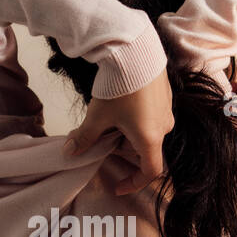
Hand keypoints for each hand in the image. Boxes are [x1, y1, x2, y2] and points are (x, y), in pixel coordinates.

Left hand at [63, 71, 173, 195]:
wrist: (135, 50)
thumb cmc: (120, 87)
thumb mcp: (98, 116)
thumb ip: (85, 137)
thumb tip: (69, 152)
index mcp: (150, 138)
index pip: (149, 172)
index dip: (134, 183)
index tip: (118, 186)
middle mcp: (164, 127)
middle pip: (145, 149)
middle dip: (123, 149)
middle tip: (103, 140)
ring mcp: (167, 110)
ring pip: (148, 131)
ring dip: (129, 132)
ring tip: (109, 117)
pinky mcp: (166, 94)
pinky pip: (152, 115)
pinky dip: (137, 118)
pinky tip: (122, 102)